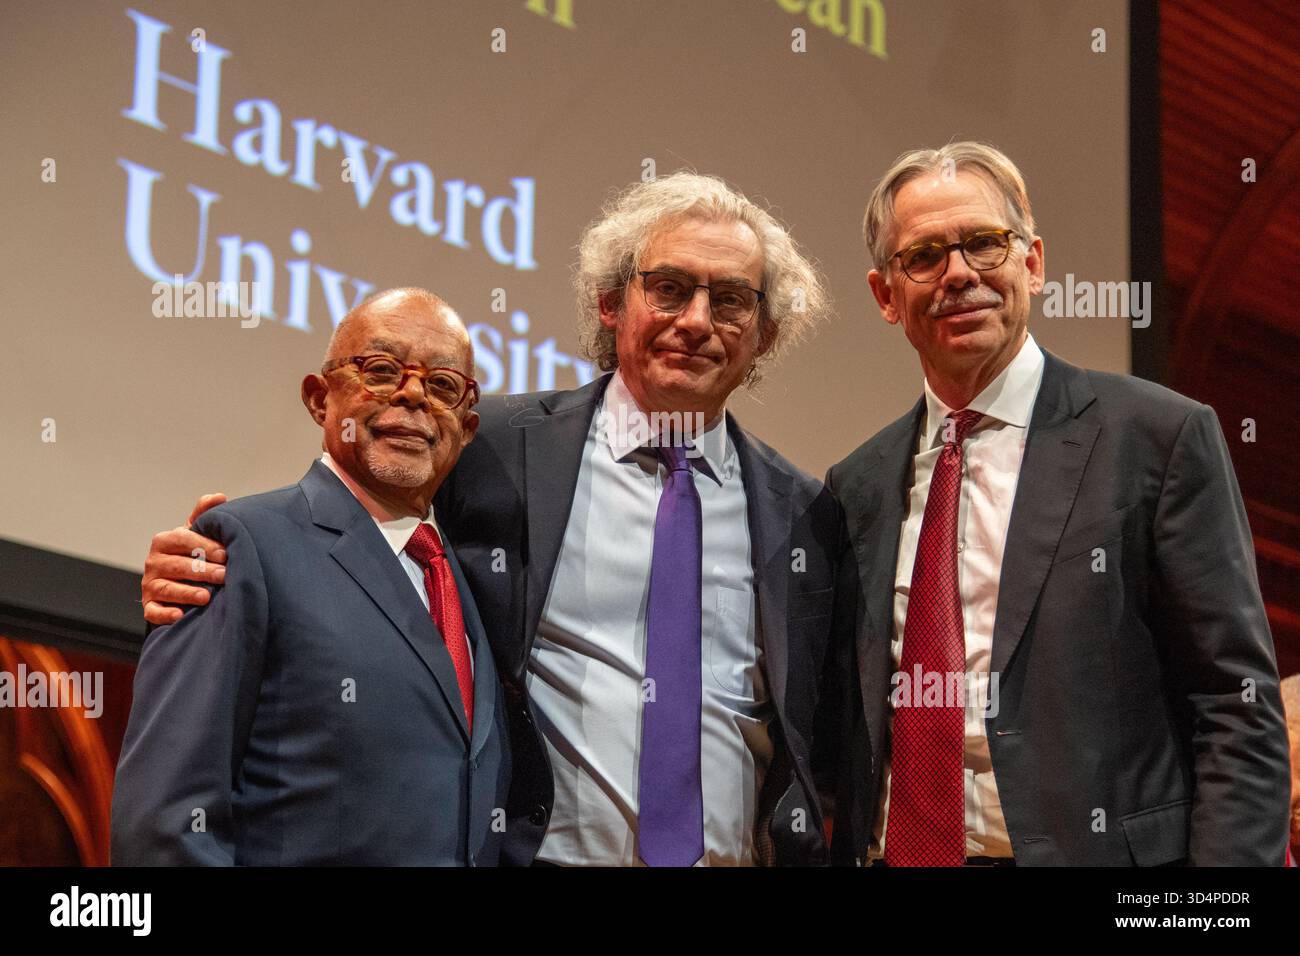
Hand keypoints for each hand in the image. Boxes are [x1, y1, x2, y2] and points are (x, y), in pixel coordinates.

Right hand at [142, 493, 228, 624]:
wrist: (175, 578)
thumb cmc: (189, 553)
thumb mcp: (194, 532)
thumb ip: (203, 514)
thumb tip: (219, 496)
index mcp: (164, 541)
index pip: (183, 540)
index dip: (204, 546)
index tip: (225, 553)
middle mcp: (153, 562)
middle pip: (177, 565)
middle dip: (201, 570)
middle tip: (224, 575)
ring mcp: (150, 584)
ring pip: (167, 589)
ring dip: (186, 593)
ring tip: (206, 596)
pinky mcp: (149, 604)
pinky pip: (153, 611)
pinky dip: (165, 614)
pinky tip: (180, 615)